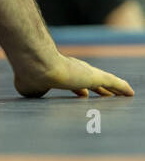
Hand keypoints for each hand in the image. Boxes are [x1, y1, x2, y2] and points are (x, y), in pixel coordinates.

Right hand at [13, 53, 134, 97]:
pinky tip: (130, 93)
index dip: (78, 89)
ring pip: (104, 81)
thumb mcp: (30, 88)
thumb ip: (35, 91)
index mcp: (59, 74)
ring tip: (123, 95)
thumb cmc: (31, 76)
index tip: (82, 94)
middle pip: (91, 81)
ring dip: (113, 89)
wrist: (37, 65)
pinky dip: (122, 88)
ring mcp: (85, 74)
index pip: (72, 83)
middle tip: (106, 94)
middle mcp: (74, 71)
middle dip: (98, 88)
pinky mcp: (95, 77)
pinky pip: (113, 83)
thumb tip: (34, 92)